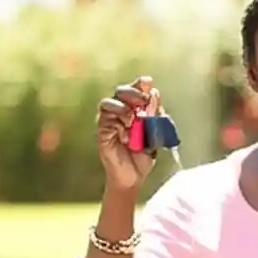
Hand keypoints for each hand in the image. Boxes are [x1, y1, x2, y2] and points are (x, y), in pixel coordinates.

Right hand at [96, 76, 159, 192]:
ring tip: (133, 120)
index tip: (148, 82)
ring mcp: (108, 120)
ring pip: (108, 103)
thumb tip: (154, 94)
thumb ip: (155, 115)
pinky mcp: (102, 132)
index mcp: (134, 108)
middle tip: (143, 101)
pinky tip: (126, 136)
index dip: (140, 83)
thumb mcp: (156, 133)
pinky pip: (105, 120)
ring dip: (123, 108)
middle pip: (121, 91)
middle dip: (132, 93)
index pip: (135, 89)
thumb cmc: (144, 154)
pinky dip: (117, 124)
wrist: (135, 176)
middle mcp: (119, 111)